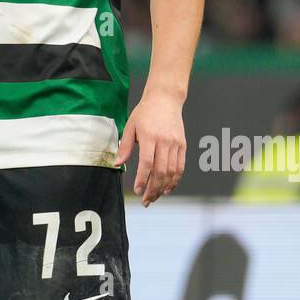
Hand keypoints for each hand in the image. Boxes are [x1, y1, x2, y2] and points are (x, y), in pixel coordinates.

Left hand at [114, 91, 185, 205]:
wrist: (165, 99)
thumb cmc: (145, 112)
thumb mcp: (130, 126)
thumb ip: (125, 146)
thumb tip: (117, 164)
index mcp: (150, 136)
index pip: (147, 163)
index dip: (143, 179)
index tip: (137, 190)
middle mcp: (164, 141)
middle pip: (161, 171)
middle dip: (153, 189)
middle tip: (146, 201)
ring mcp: (175, 144)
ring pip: (171, 172)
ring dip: (163, 187)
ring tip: (154, 197)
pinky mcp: (182, 145)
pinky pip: (180, 167)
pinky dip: (175, 180)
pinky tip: (167, 188)